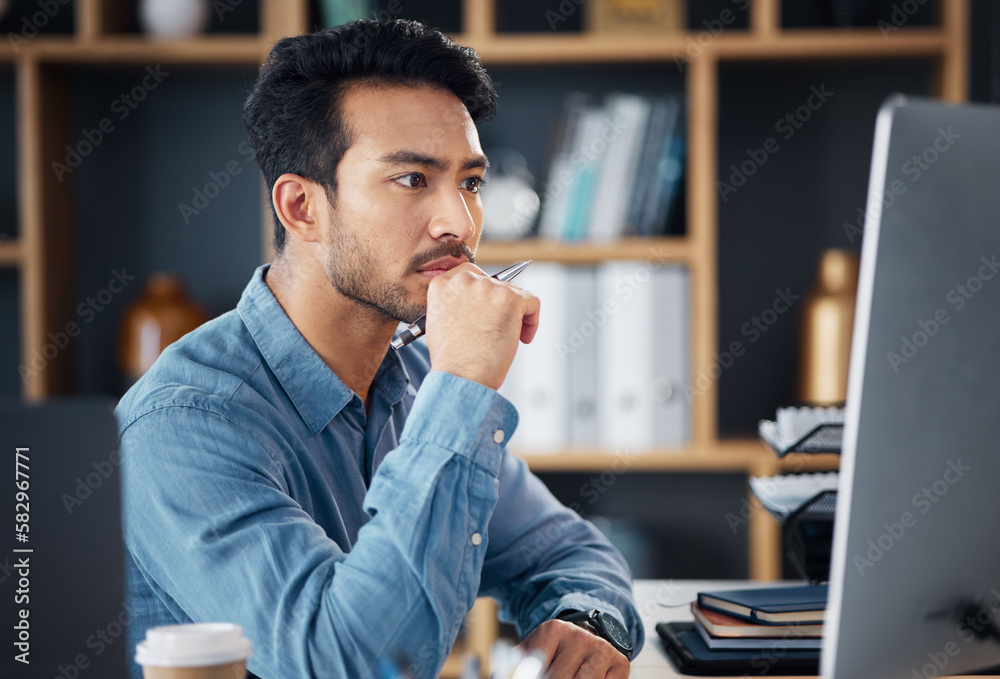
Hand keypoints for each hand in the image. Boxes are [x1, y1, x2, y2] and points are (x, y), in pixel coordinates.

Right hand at [425, 262, 539, 389]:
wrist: (460, 378)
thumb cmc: (452, 360)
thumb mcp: (440, 322)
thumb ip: (455, 303)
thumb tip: (479, 301)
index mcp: (443, 284)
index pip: (470, 275)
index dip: (483, 295)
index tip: (487, 312)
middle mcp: (463, 280)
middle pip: (494, 283)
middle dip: (498, 307)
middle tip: (497, 329)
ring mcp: (488, 287)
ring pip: (514, 294)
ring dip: (515, 316)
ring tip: (506, 339)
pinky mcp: (510, 298)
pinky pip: (532, 302)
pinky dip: (532, 321)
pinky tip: (522, 338)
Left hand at [518, 619, 629, 678]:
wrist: (587, 640)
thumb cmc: (554, 652)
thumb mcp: (532, 651)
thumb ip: (514, 663)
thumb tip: (499, 674)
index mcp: (552, 629)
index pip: (537, 667)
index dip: (534, 677)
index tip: (534, 678)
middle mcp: (579, 635)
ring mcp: (601, 648)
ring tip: (568, 678)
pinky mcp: (620, 662)